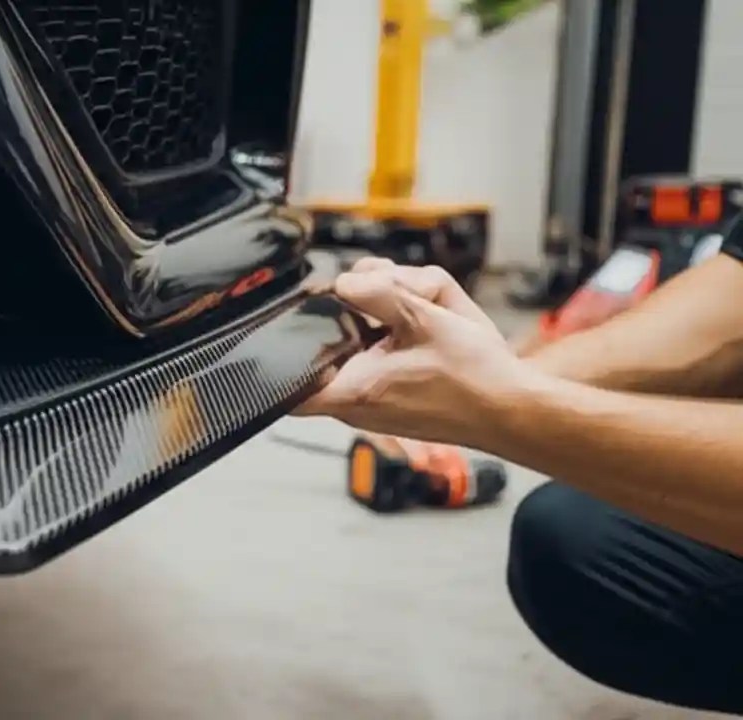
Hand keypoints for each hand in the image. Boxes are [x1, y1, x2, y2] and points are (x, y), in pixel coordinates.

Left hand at [293, 259, 540, 446]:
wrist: (512, 412)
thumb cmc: (475, 375)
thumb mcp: (428, 317)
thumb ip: (379, 293)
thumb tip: (344, 282)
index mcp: (354, 388)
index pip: (288, 381)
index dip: (285, 347)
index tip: (301, 315)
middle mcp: (354, 405)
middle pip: (327, 345)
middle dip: (352, 309)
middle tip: (387, 286)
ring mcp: (370, 407)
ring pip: (353, 349)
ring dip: (378, 319)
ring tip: (420, 305)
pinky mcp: (389, 403)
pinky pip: (373, 362)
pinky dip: (390, 339)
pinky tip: (419, 327)